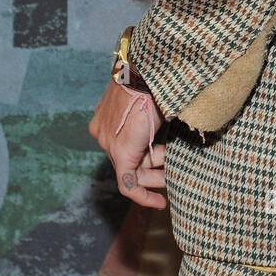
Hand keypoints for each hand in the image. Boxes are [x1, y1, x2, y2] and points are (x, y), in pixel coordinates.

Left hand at [89, 79, 167, 209]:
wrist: (148, 72)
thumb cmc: (153, 78)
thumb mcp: (147, 96)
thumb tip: (162, 119)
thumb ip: (147, 114)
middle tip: (171, 173)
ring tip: (172, 181)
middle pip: (128, 158)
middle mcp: (103, 131)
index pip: (125, 142)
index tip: (159, 161)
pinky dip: (143, 196)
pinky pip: (128, 184)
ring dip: (154, 179)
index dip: (144, 155)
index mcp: (107, 116)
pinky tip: (159, 203)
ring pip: (131, 171)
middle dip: (151, 169)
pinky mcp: (120, 154)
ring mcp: (109, 143)